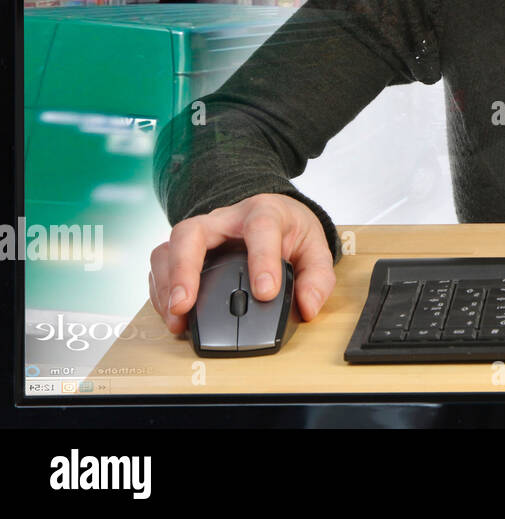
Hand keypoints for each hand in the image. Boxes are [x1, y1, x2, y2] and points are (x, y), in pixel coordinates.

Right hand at [148, 193, 335, 335]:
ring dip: (166, 284)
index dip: (262, 259)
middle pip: (192, 231)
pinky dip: (162, 292)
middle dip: (184, 268)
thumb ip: (317, 278)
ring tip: (176, 317)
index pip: (261, 228)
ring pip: (169, 248)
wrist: (274, 216)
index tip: (265, 293)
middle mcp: (225, 219)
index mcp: (264, 212)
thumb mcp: (315, 249)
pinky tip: (173, 315)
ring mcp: (201, 233)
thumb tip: (308, 307)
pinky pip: (161, 267)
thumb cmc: (291, 231)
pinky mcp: (184, 251)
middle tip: (186, 303)